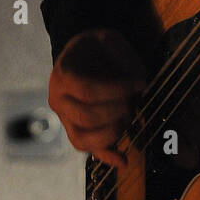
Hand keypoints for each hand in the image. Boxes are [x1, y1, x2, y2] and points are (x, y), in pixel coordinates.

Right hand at [48, 28, 147, 168]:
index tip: (141, 83)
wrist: (82, 57)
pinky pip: (86, 149)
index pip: (87, 90)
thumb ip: (123, 57)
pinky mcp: (75, 131)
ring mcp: (65, 119)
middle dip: (117, 110)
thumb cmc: (96, 48)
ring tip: (130, 116)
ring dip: (113, 131)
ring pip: (83, 138)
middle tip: (134, 100)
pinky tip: (124, 160)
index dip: (117, 90)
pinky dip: (106, 155)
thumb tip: (139, 80)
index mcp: (63, 75)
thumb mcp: (109, 39)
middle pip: (86, 116)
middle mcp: (58, 100)